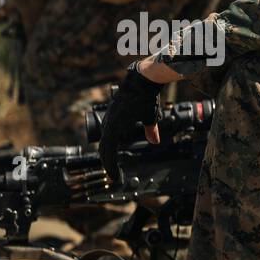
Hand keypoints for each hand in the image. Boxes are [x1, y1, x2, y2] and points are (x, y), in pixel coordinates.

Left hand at [99, 65, 164, 180]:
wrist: (145, 82)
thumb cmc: (146, 96)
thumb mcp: (148, 116)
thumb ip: (150, 130)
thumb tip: (154, 141)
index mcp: (116, 121)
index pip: (108, 143)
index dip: (110, 157)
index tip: (115, 170)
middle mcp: (109, 122)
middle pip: (104, 148)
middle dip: (108, 163)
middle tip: (114, 177)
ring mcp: (110, 123)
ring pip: (104, 149)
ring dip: (108, 164)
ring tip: (114, 177)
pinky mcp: (113, 124)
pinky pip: (107, 146)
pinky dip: (109, 160)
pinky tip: (113, 169)